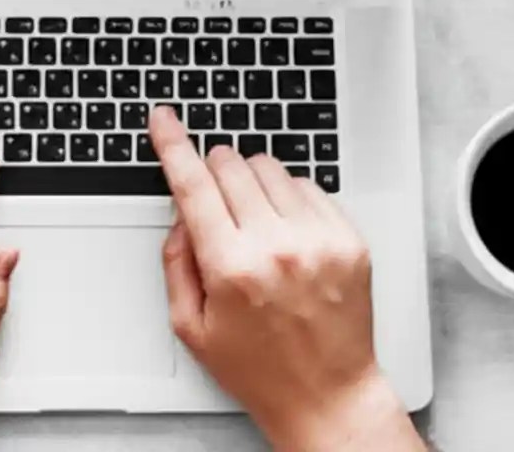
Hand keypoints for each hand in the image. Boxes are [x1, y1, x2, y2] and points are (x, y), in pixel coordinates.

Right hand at [150, 107, 422, 451]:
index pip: (193, 185)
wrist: (326, 394)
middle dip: (213, 170)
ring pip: (271, 169)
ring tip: (253, 221)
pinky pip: (310, 186)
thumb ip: (176, 262)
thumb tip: (181, 215)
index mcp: (231, 268)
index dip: (173, 144)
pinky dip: (289, 196)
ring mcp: (318, 240)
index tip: (164, 119)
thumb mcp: (192, 325)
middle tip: (213, 198)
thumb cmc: (259, 367)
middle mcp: (276, 247)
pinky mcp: (349, 240)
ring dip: (251, 181)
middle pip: (231, 167)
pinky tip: (285, 230)